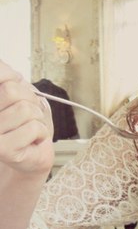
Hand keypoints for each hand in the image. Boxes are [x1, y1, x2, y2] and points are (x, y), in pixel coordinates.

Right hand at [0, 60, 53, 175]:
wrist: (32, 155)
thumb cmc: (25, 121)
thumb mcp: (17, 92)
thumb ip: (6, 76)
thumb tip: (9, 73)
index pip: (1, 72)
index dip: (14, 78)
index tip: (17, 91)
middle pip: (12, 90)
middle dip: (30, 100)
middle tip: (28, 115)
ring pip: (25, 109)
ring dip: (37, 118)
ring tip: (30, 129)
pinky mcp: (2, 149)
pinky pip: (34, 127)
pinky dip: (41, 132)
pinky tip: (33, 140)